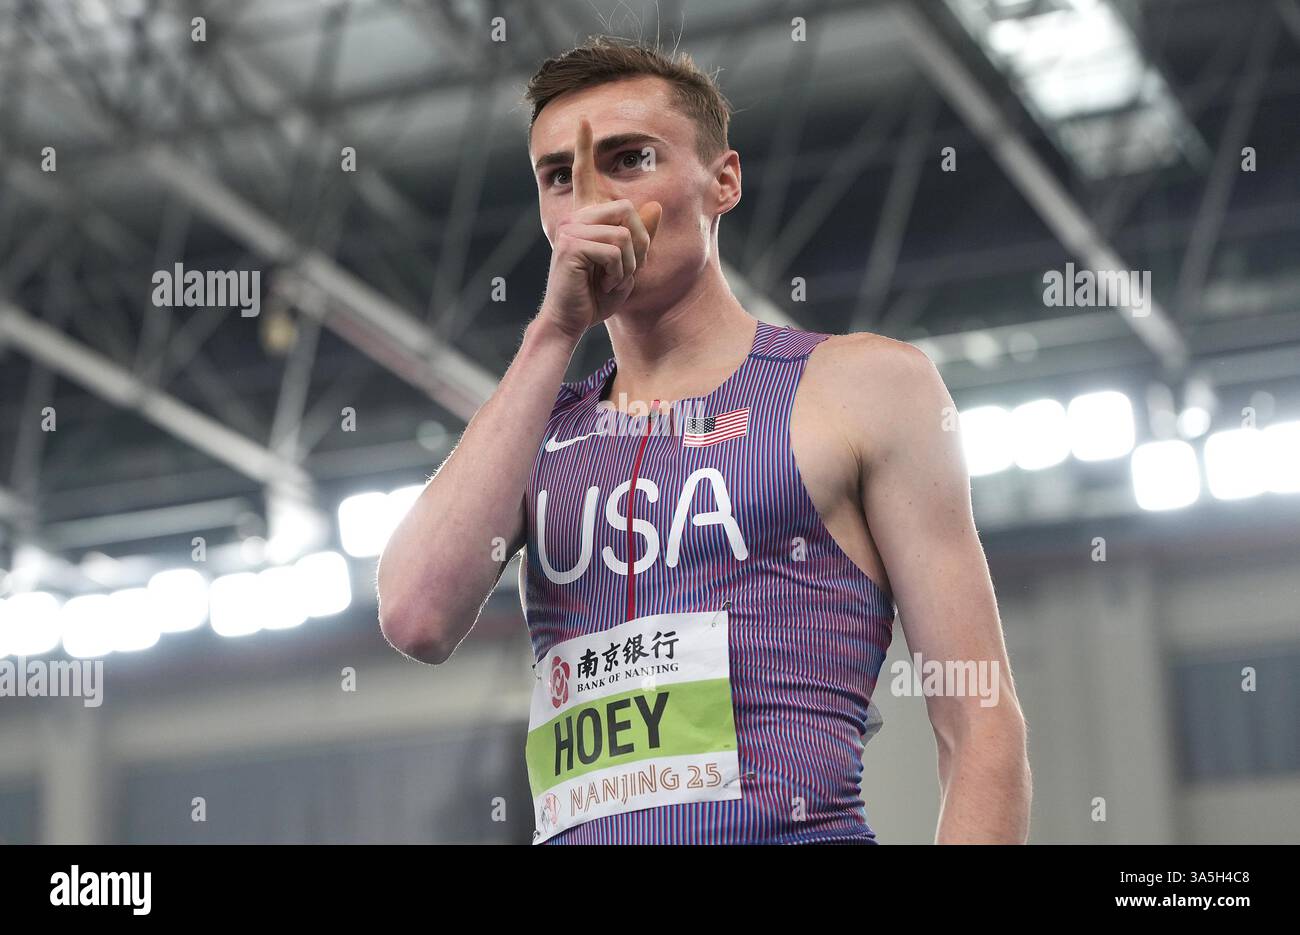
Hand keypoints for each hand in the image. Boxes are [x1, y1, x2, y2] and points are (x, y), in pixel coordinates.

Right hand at [539, 116, 661, 338]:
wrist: (571, 321)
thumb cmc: (596, 296)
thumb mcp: (627, 266)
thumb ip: (641, 237)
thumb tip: (654, 206)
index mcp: (585, 218)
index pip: (583, 175)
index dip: (583, 147)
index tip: (584, 120)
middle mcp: (575, 218)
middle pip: (627, 210)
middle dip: (640, 244)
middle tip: (627, 271)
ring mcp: (571, 230)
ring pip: (625, 234)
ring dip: (629, 265)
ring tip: (614, 281)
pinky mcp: (572, 247)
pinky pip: (614, 250)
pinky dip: (619, 273)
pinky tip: (605, 286)